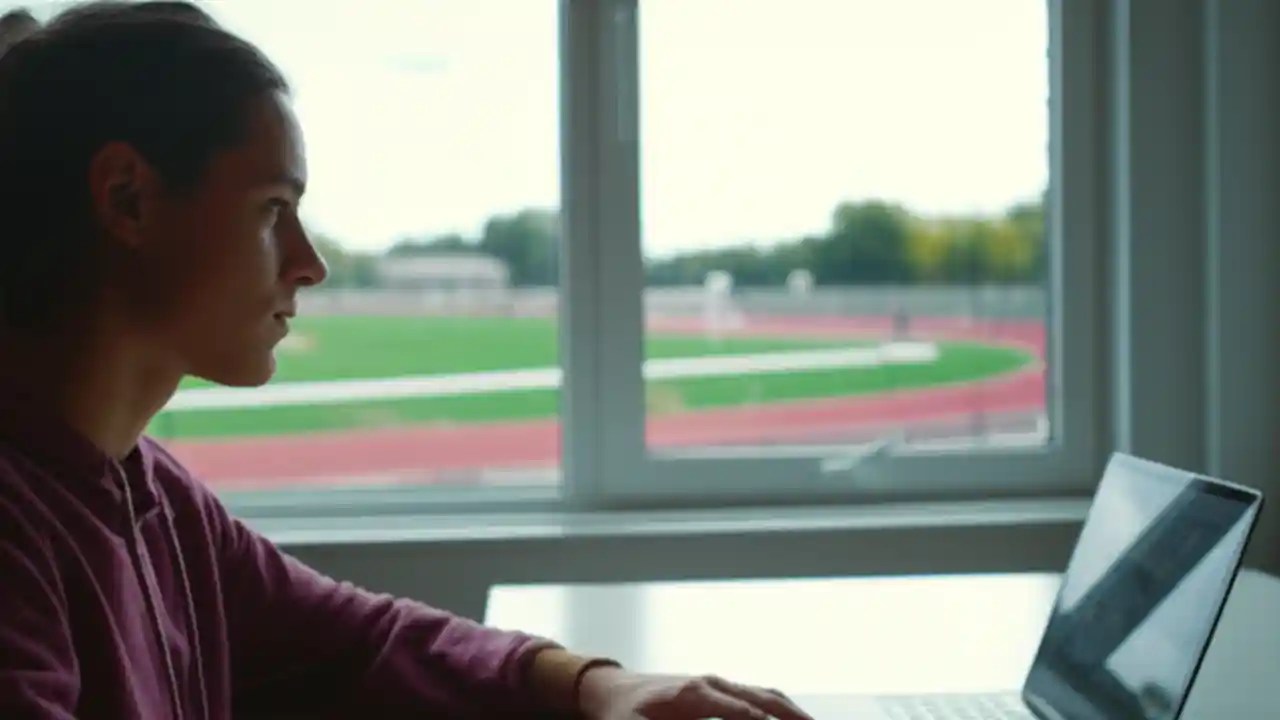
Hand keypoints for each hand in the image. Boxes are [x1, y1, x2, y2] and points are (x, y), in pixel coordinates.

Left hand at [577, 666, 813, 719]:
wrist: (616, 690)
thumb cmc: (624, 714)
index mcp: (692, 691)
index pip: (736, 709)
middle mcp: (713, 683)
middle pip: (762, 698)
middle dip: (790, 715)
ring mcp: (721, 684)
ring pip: (768, 695)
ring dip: (794, 712)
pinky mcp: (724, 692)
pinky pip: (763, 697)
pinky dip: (784, 710)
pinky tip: (797, 719)